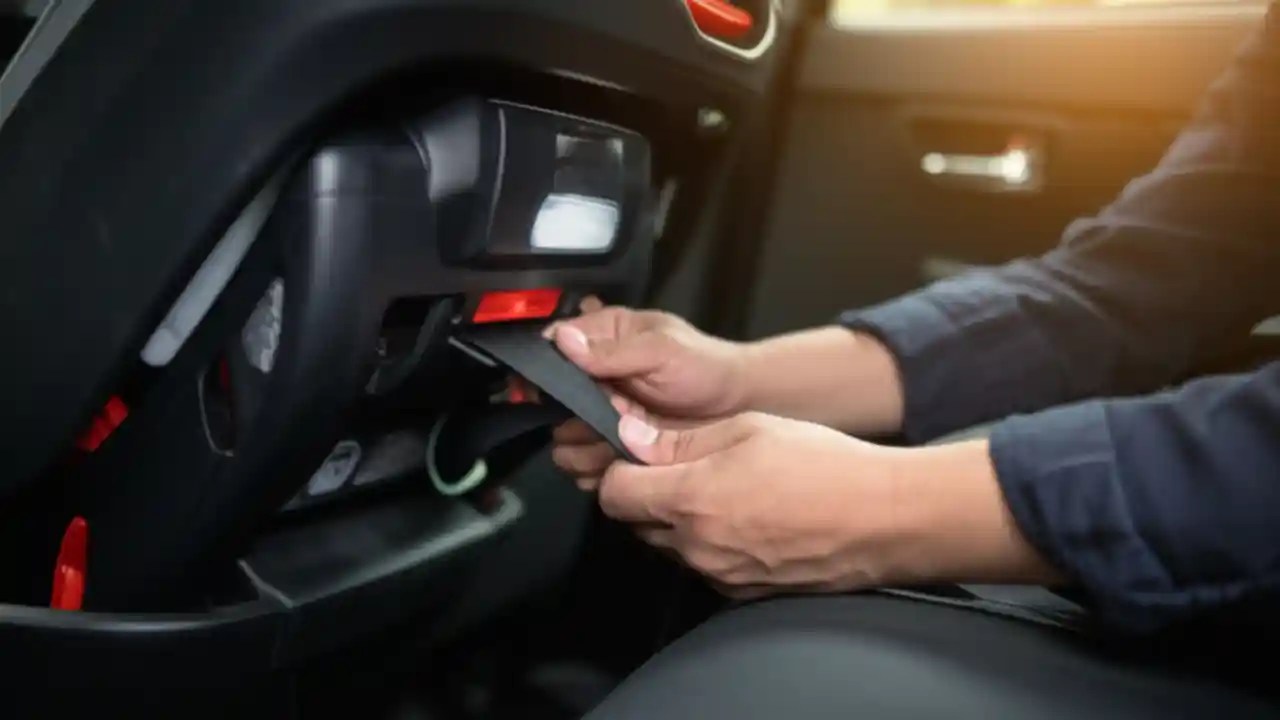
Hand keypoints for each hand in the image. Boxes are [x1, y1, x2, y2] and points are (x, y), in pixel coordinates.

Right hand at [548, 299, 748, 487]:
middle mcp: (594, 376)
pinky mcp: (615, 445)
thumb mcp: (661, 350)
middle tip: (596, 425)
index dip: (539, 371)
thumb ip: (612, 351)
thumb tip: (561, 339)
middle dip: (567, 420)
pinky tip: (617, 465)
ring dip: (582, 449)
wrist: (738, 406)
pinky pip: (586, 463)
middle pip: (550, 403)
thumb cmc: (703, 367)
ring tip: (611, 447)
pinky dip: (595, 469)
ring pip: (565, 439)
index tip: (536, 394)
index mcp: (602, 338)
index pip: (551, 349)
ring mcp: (603, 414)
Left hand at [597, 412, 1061, 598]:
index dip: (619, 470)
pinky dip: (710, 543)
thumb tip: (634, 439)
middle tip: (685, 467)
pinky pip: (704, 566)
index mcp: (691, 498)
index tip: (637, 455)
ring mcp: (719, 574)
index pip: (613, 493)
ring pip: (669, 546)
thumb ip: (682, 439)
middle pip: (636, 522)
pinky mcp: (742, 593)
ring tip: (725, 491)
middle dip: (648, 494)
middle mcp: (697, 544)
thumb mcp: (748, 428)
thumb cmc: (824, 466)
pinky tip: (747, 519)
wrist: (883, 518)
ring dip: (679, 520)